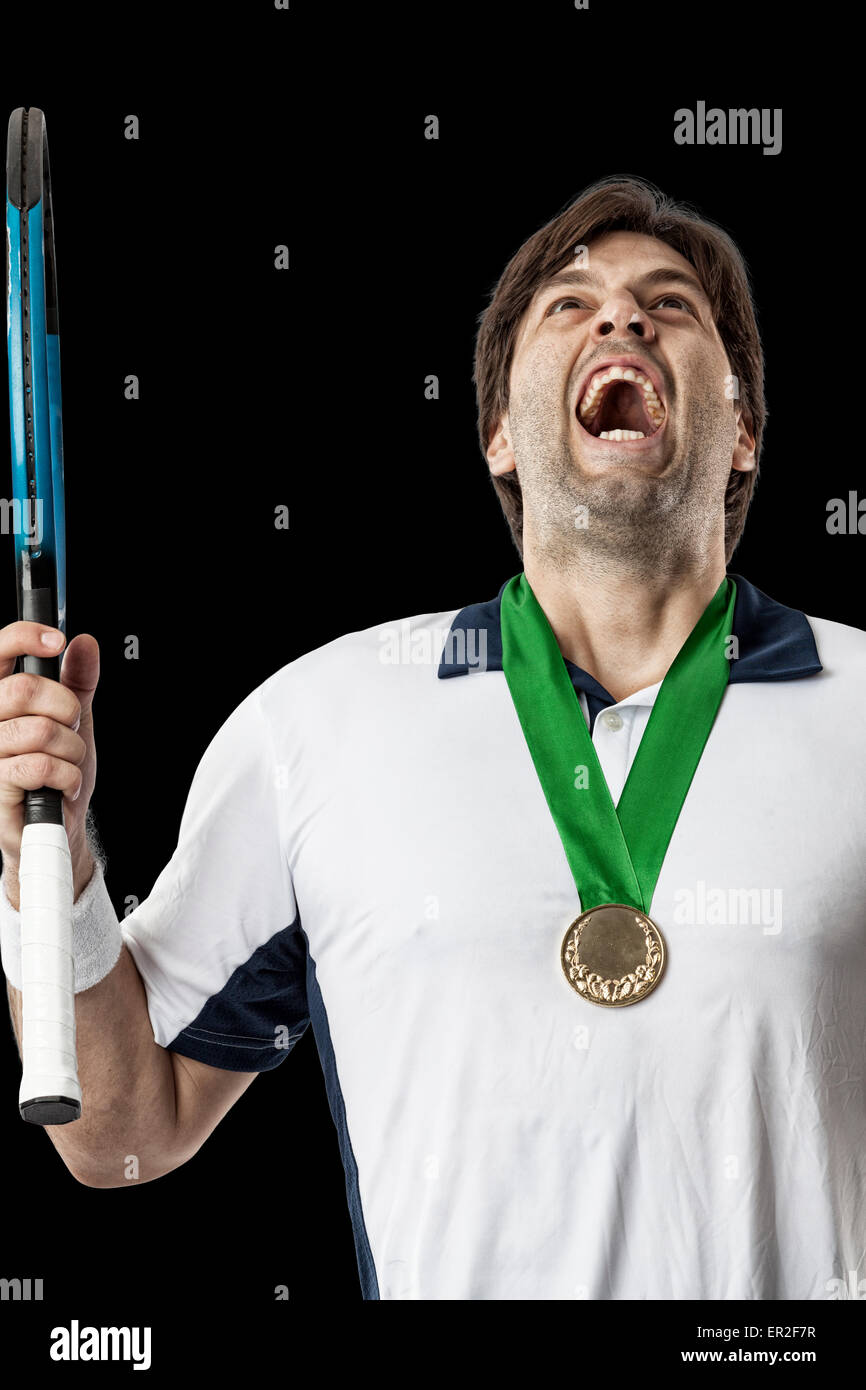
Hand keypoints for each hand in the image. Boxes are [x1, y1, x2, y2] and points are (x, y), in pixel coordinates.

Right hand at [0, 623, 98, 905]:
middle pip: (25, 690)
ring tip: (69, 762)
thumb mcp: (74, 719)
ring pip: (40, 730)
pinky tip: (64, 782)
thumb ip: (77, 680)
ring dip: (72, 749)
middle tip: (72, 728)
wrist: (55, 825)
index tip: (56, 639)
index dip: (23, 638)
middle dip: (66, 708)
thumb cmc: (56, 771)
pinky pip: (40, 765)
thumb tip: (84, 643)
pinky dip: (67, 775)